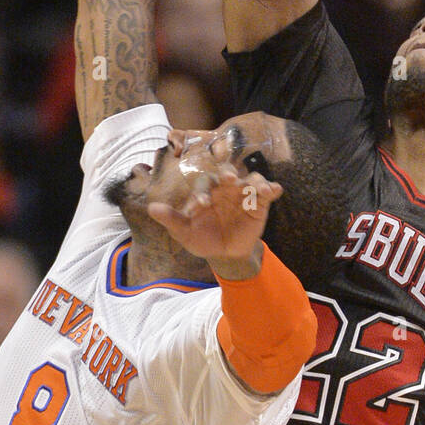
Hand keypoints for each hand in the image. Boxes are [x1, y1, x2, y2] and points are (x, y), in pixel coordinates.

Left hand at [148, 166, 282, 266]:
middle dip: (228, 173)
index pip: (204, 184)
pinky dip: (271, 188)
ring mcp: (244, 193)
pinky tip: (273, 191)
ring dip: (254, 181)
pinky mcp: (260, 202)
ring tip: (258, 189)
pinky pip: (267, 191)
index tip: (200, 207)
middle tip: (229, 180)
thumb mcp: (185, 232)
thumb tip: (151, 209)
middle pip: (228, 172)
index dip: (202, 193)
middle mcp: (226, 187)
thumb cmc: (202, 237)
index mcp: (207, 189)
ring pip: (250, 179)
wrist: (224, 253)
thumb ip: (171, 219)